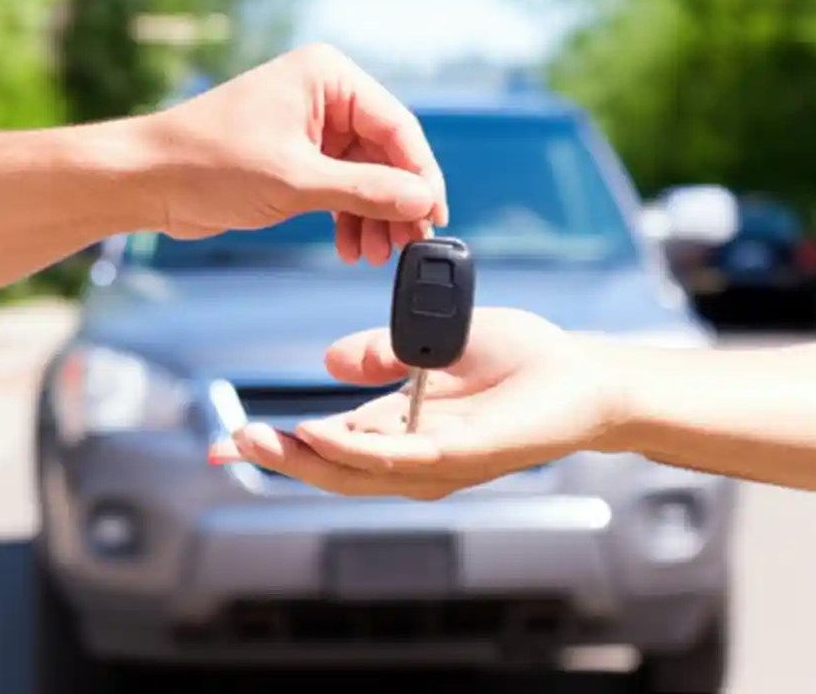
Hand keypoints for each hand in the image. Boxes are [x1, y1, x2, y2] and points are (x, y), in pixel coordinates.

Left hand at [135, 43, 447, 263]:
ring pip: (365, 176)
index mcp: (327, 77)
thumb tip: (423, 201)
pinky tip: (351, 248)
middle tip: (409, 247)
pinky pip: (340, 188)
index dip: (420, 176)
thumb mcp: (297, 181)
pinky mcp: (296, 157)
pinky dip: (348, 217)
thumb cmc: (208, 163)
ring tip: (376, 256)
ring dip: (373, 217)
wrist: (147, 181)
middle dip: (395, 204)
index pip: (396, 127)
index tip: (435, 217)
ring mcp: (310, 127)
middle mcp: (324, 95)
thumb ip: (366, 191)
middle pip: (385, 154)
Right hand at [208, 309, 630, 498]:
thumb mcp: (434, 343)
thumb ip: (382, 352)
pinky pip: (404, 457)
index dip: (283, 444)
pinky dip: (360, 451)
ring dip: (308, 460)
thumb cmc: (521, 361)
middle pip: (336, 469)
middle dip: (282, 459)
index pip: (333, 446)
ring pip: (360, 472)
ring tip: (263, 441)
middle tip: (233, 443)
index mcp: (403, 431)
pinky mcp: (467, 455)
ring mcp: (439, 463)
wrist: (584, 374)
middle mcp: (415, 458)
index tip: (231, 438)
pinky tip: (323, 436)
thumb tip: (329, 363)